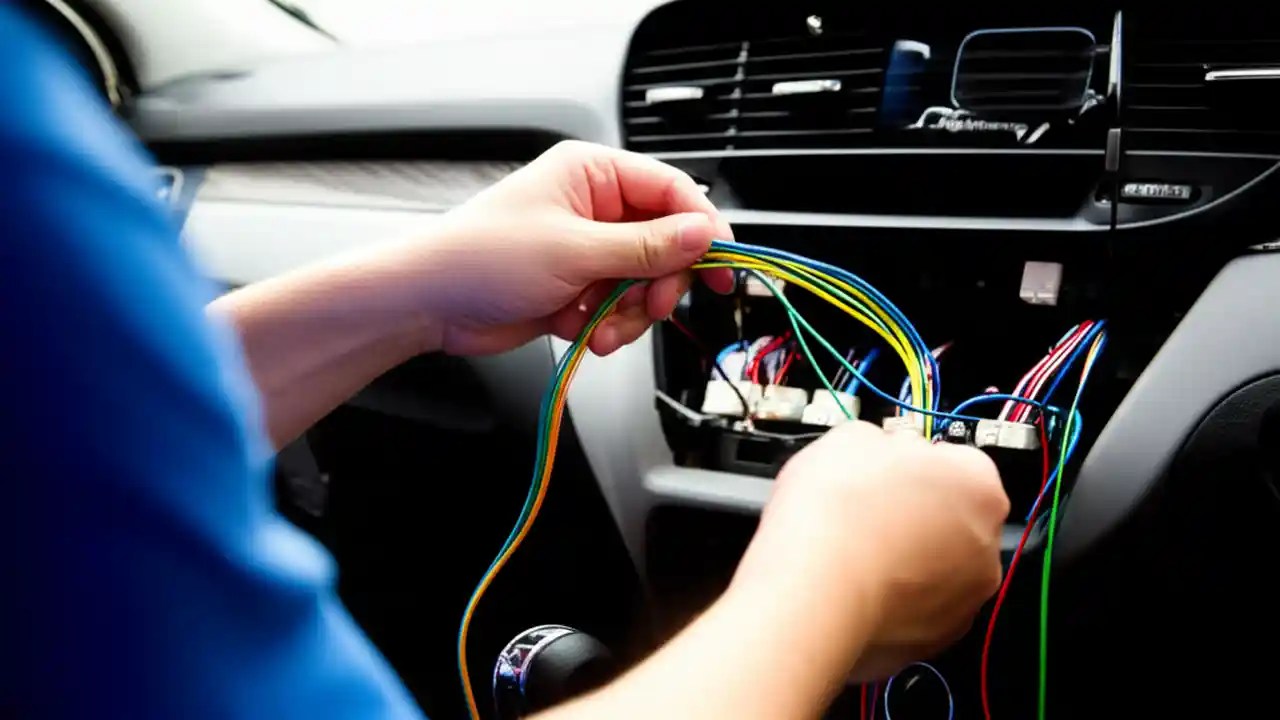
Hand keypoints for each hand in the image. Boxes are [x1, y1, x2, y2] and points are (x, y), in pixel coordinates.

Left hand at [408, 140, 733, 355]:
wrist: (428, 304)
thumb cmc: (482, 257)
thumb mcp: (574, 251)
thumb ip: (645, 246)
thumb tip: (702, 235)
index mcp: (594, 174)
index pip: (672, 191)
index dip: (703, 228)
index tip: (722, 265)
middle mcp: (595, 206)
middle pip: (667, 243)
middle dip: (661, 282)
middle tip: (653, 305)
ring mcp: (588, 249)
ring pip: (647, 282)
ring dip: (633, 313)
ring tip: (604, 327)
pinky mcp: (579, 286)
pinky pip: (621, 308)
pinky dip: (610, 326)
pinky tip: (583, 331)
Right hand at [731, 421, 1007, 680]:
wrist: (812, 593)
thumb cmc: (833, 516)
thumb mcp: (849, 439)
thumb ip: (882, 442)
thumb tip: (880, 451)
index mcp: (977, 482)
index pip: (955, 460)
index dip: (914, 463)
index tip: (886, 470)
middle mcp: (986, 541)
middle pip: (954, 515)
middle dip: (917, 511)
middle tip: (867, 509)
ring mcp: (967, 595)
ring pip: (941, 565)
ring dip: (909, 556)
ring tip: (856, 550)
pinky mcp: (939, 637)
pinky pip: (922, 606)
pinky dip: (896, 597)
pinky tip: (858, 584)